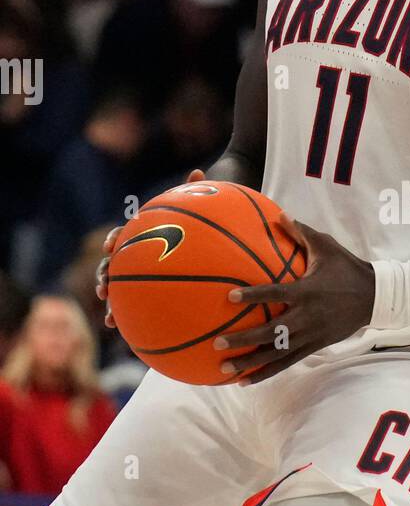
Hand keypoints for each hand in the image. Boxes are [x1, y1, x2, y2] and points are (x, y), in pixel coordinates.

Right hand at [96, 168, 204, 328]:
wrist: (210, 231)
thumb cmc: (202, 215)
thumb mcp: (200, 203)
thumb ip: (194, 189)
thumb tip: (196, 172)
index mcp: (145, 232)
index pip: (123, 233)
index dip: (114, 239)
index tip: (110, 246)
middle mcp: (140, 253)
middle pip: (115, 264)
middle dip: (105, 277)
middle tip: (103, 288)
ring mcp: (144, 272)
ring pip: (122, 288)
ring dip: (114, 304)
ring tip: (110, 320)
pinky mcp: (152, 289)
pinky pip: (139, 304)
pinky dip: (131, 317)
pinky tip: (130, 333)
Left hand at [212, 216, 374, 384]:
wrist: (374, 296)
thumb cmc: (347, 268)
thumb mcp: (327, 247)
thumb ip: (302, 233)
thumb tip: (279, 214)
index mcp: (307, 291)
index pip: (276, 294)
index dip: (254, 296)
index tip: (230, 297)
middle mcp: (307, 317)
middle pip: (272, 333)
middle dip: (244, 339)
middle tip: (218, 342)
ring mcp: (310, 335)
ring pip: (277, 353)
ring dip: (250, 363)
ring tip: (224, 370)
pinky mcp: (314, 346)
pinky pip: (287, 362)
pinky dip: (266, 372)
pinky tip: (245, 381)